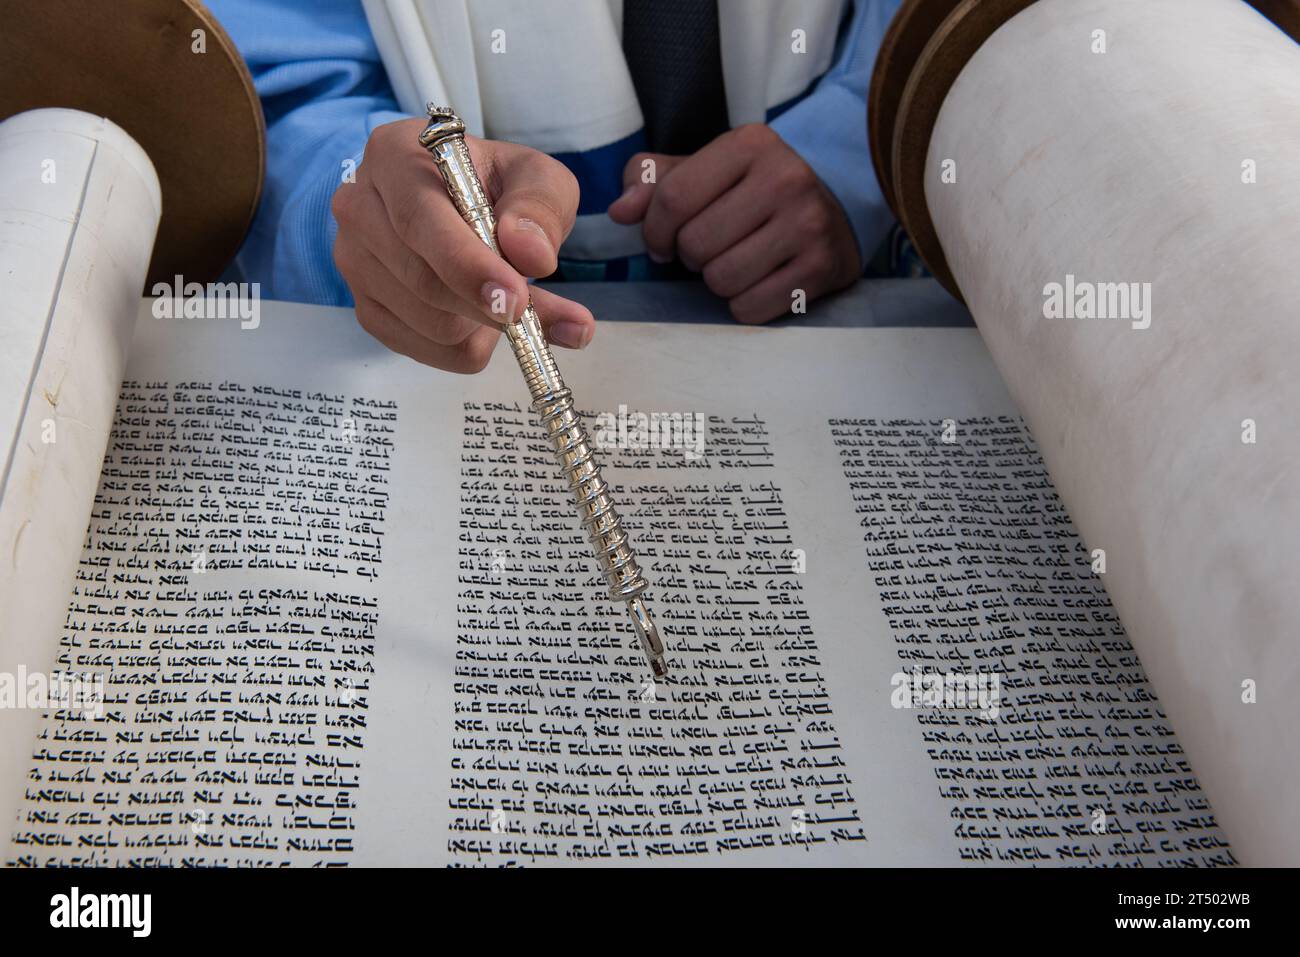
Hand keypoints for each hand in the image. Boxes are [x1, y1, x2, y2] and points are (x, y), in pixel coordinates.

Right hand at [331, 118, 595, 372]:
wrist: (461, 202)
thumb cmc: (494, 184)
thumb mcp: (533, 176)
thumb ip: (540, 207)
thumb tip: (534, 256)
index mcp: (394, 156)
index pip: (420, 221)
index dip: (468, 266)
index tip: (514, 298)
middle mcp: (359, 208)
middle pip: (423, 281)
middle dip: (486, 306)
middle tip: (536, 316)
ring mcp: (355, 264)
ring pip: (432, 324)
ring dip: (485, 323)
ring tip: (508, 294)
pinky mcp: (368, 310)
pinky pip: (431, 350)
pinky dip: (472, 342)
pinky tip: (482, 312)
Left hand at [608, 123, 860, 323]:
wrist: (840, 198)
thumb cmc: (757, 185)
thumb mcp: (709, 167)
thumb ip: (655, 181)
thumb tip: (619, 211)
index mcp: (750, 145)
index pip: (673, 198)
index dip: (653, 231)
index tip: (660, 242)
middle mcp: (785, 180)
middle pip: (695, 244)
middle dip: (689, 256)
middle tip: (706, 249)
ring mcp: (808, 226)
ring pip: (721, 280)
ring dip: (715, 281)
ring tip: (732, 262)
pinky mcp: (821, 269)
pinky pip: (750, 308)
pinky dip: (742, 303)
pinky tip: (755, 281)